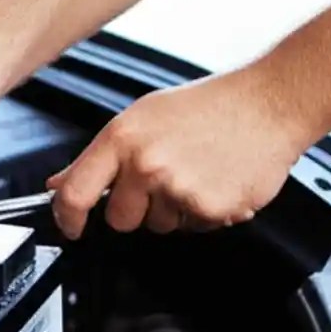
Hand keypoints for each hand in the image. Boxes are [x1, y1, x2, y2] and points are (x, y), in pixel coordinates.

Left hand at [46, 69, 313, 238]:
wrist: (270, 103)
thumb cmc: (209, 106)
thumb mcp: (142, 118)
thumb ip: (99, 156)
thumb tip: (60, 183)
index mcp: (123, 138)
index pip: (76, 192)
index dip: (67, 217)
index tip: (71, 225)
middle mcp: (147, 164)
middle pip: (120, 220)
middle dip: (136, 209)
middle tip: (163, 178)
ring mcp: (179, 189)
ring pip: (159, 226)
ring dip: (174, 209)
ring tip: (197, 171)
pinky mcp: (210, 209)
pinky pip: (195, 228)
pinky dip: (205, 211)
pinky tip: (217, 179)